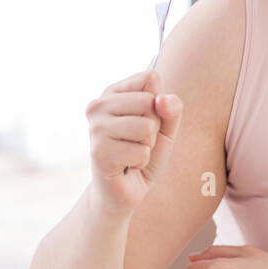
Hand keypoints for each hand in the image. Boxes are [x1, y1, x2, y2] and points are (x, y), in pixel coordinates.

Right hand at [85, 69, 182, 216]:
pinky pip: (141, 152)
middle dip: (154, 127)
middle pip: (150, 101)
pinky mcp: (99, 153)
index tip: (146, 120)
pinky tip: (127, 166)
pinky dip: (141, 162)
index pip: (150, 78)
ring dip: (147, 146)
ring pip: (146, 127)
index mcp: (112, 93)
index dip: (159, 103)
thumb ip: (172, 109)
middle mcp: (98, 106)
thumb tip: (163, 100)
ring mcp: (95, 129)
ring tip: (132, 154)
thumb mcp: (165, 128)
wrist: (123, 191)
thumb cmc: (143, 154)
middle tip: (138, 142)